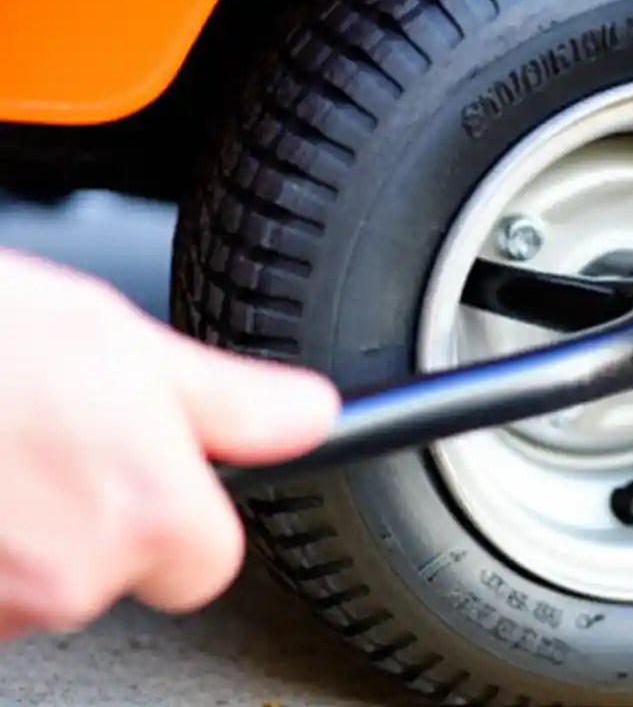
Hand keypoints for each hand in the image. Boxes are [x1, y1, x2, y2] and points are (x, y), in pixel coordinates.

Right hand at [0, 249, 338, 639]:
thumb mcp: (119, 341)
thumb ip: (231, 401)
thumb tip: (309, 416)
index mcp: (146, 513)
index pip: (207, 563)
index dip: (178, 513)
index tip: (143, 469)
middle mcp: (72, 579)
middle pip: (114, 574)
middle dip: (86, 517)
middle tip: (39, 439)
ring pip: (35, 586)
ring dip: (16, 531)